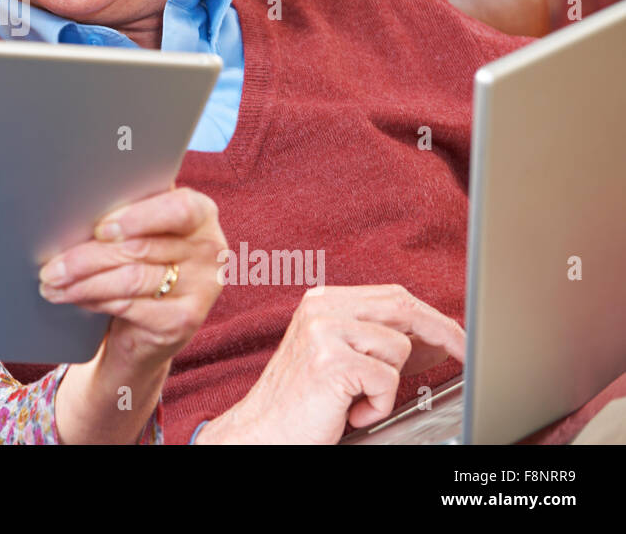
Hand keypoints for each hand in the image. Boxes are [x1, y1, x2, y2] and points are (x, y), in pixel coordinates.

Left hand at [39, 187, 226, 381]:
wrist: (150, 326)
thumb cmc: (141, 262)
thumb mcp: (142, 231)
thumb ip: (127, 213)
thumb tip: (78, 204)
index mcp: (201, 214)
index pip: (177, 210)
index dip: (137, 218)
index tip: (99, 229)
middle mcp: (210, 249)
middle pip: (140, 248)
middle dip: (87, 256)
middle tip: (51, 265)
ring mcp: (202, 288)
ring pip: (130, 279)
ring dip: (83, 282)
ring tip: (52, 282)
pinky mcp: (185, 321)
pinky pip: (129, 306)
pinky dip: (94, 300)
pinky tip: (73, 297)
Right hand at [196, 284, 465, 444]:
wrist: (262, 431)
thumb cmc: (301, 401)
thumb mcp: (337, 356)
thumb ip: (374, 338)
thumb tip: (432, 338)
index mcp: (322, 300)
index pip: (394, 296)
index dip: (432, 318)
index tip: (457, 338)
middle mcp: (321, 308)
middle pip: (404, 309)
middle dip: (443, 335)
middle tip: (466, 356)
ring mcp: (324, 331)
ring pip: (399, 348)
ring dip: (389, 385)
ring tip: (357, 400)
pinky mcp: (330, 361)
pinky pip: (387, 381)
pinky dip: (377, 405)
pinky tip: (350, 412)